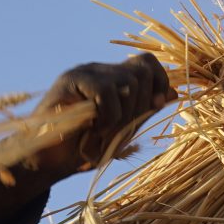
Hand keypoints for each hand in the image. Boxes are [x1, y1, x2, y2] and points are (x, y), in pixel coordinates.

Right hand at [27, 53, 174, 179]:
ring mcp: (85, 73)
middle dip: (140, 106)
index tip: (158, 105)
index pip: (147, 62)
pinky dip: (107, 116)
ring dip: (122, 116)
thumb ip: (145, 111)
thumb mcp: (124, 130)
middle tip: (120, 130)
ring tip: (104, 133)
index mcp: (114, 79)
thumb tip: (174, 93)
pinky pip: (107, 90)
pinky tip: (94, 129)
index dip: (160, 81)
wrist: (49, 162)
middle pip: (142, 71)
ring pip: (128, 81)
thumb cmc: (85, 148)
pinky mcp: (71, 80)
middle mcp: (101, 71)